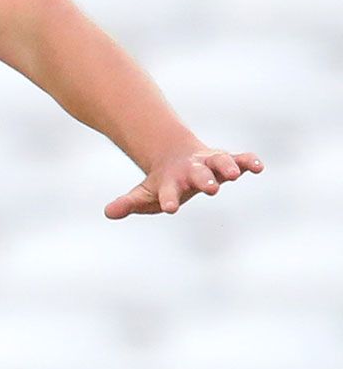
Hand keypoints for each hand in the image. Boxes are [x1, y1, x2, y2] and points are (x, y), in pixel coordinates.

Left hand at [105, 146, 263, 220]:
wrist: (175, 156)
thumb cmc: (161, 183)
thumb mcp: (143, 194)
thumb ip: (128, 203)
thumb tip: (108, 212)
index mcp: (171, 181)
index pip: (168, 192)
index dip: (168, 199)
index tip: (169, 208)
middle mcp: (191, 170)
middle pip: (197, 175)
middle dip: (203, 180)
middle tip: (211, 189)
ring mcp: (209, 163)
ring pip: (220, 163)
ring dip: (228, 167)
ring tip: (236, 175)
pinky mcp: (226, 160)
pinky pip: (240, 159)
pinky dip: (249, 161)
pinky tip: (260, 167)